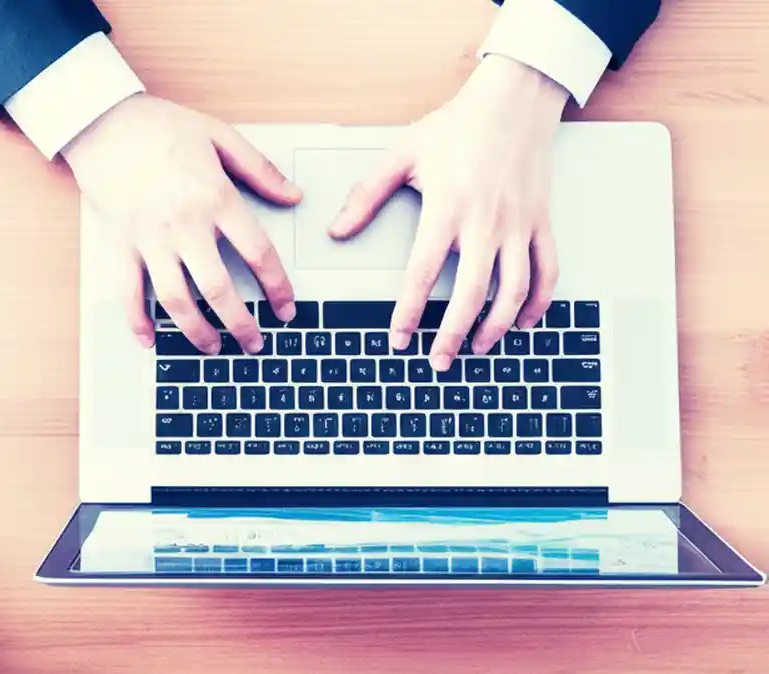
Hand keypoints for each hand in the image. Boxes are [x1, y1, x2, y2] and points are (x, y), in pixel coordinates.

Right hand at [62, 94, 301, 354]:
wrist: (103, 121)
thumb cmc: (159, 126)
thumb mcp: (219, 135)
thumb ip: (259, 169)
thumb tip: (293, 195)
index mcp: (214, 197)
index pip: (258, 253)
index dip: (278, 287)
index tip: (287, 308)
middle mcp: (184, 225)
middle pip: (219, 289)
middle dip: (242, 325)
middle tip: (256, 344)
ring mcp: (149, 239)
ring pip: (176, 300)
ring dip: (197, 332)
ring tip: (213, 348)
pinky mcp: (120, 245)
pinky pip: (128, 292)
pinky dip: (138, 321)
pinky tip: (150, 340)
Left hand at [329, 55, 567, 370]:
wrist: (514, 101)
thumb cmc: (457, 126)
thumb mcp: (402, 154)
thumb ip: (366, 195)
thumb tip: (337, 230)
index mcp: (447, 208)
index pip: (423, 273)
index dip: (408, 312)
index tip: (398, 338)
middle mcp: (486, 222)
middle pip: (471, 293)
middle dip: (452, 334)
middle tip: (437, 361)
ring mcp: (518, 225)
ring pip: (514, 290)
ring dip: (496, 326)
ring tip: (476, 348)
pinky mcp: (541, 222)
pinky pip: (547, 271)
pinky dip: (538, 303)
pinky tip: (522, 322)